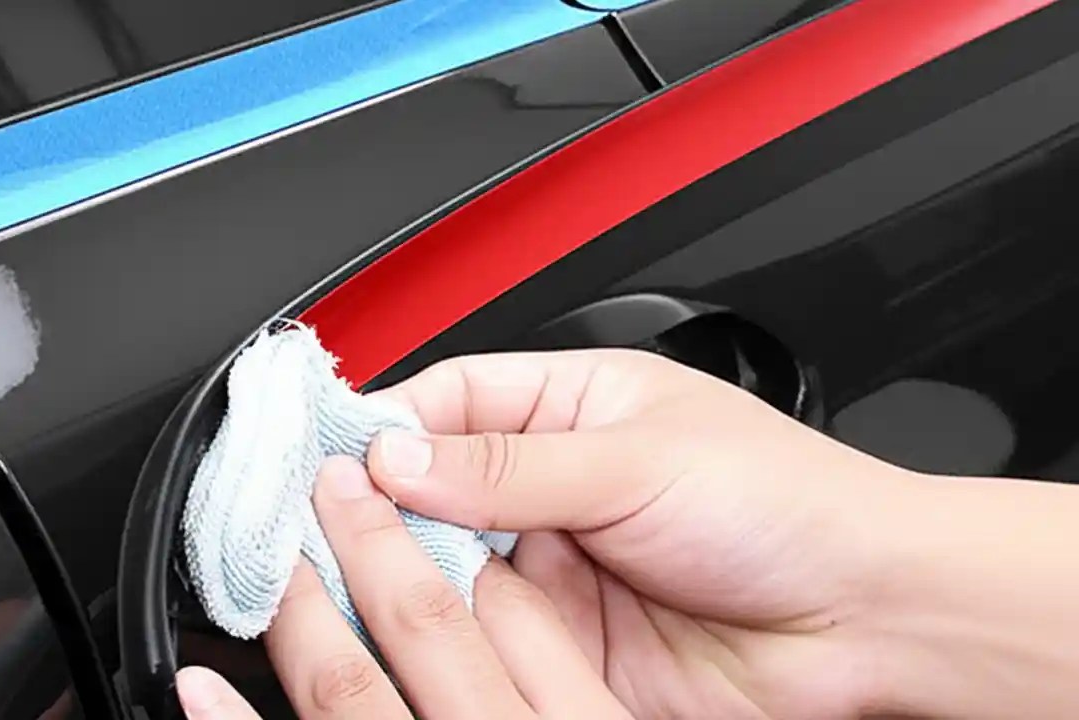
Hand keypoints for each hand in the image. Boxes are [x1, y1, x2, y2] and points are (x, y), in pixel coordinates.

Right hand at [361, 349, 908, 718]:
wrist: (868, 618)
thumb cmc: (788, 505)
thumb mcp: (636, 460)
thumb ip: (510, 464)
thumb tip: (397, 453)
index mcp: (574, 406)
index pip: (448, 398)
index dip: (381, 419)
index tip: (326, 445)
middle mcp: (553, 486)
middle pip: (431, 484)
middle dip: (378, 498)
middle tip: (320, 513)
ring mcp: (554, 566)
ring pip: (444, 560)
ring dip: (401, 564)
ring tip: (350, 565)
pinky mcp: (560, 642)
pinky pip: (481, 633)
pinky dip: (442, 630)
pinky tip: (414, 623)